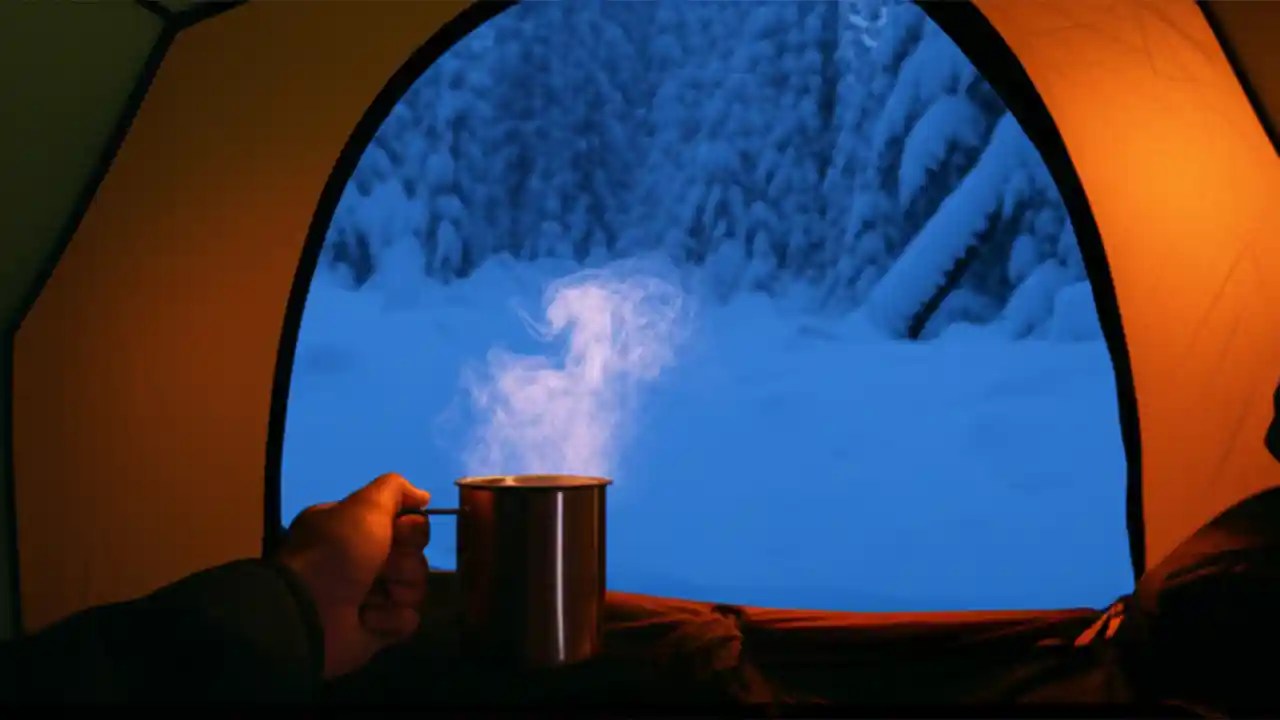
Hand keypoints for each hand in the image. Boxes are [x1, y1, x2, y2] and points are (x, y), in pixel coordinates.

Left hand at [274, 473, 431, 678]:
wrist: (309, 613)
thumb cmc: (336, 554)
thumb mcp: (364, 506)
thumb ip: (395, 489)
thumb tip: (422, 496)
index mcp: (357, 530)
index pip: (408, 525)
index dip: (411, 529)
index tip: (400, 532)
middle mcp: (364, 560)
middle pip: (415, 557)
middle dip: (404, 563)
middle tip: (382, 568)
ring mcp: (371, 596)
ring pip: (416, 589)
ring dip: (399, 592)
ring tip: (370, 598)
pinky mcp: (377, 629)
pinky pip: (407, 620)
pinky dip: (391, 619)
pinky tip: (367, 619)